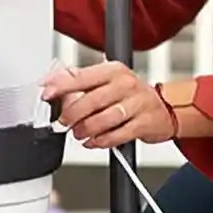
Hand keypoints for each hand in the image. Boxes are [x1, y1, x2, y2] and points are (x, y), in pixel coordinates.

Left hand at [40, 61, 175, 148]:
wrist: (165, 107)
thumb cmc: (130, 95)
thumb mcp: (107, 80)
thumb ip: (80, 81)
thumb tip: (51, 82)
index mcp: (113, 70)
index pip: (82, 76)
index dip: (61, 85)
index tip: (47, 93)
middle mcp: (126, 84)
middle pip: (91, 100)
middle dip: (72, 114)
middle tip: (63, 122)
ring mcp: (137, 104)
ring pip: (103, 119)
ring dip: (85, 129)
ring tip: (79, 133)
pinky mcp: (144, 124)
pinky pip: (117, 136)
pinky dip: (101, 141)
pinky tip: (93, 141)